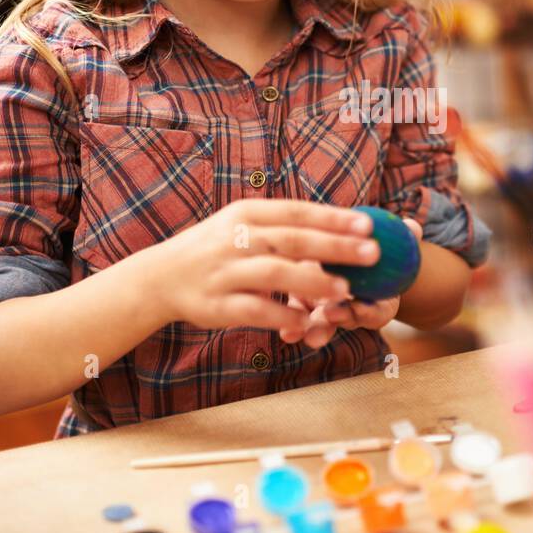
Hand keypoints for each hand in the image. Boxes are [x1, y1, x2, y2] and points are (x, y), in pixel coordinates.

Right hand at [132, 199, 378, 332]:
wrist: (160, 277)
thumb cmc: (215, 249)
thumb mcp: (242, 225)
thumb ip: (283, 226)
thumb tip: (339, 224)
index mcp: (246, 215)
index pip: (296, 212)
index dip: (333, 218)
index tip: (368, 223)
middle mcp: (236, 239)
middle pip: (292, 240)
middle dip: (335, 246)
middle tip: (372, 253)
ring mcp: (225, 272)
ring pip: (275, 273)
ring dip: (313, 281)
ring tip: (346, 290)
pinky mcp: (217, 305)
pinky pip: (255, 310)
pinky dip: (282, 315)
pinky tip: (308, 321)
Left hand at [281, 218, 422, 347]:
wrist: (357, 258)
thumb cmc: (378, 252)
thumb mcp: (393, 245)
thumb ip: (404, 237)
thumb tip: (413, 225)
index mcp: (375, 302)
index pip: (376, 312)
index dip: (368, 310)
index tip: (359, 306)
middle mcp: (351, 312)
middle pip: (345, 322)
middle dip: (335, 323)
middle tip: (327, 316)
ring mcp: (326, 311)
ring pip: (321, 326)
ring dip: (312, 331)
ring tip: (297, 336)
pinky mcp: (303, 304)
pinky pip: (298, 318)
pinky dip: (292, 327)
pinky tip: (285, 333)